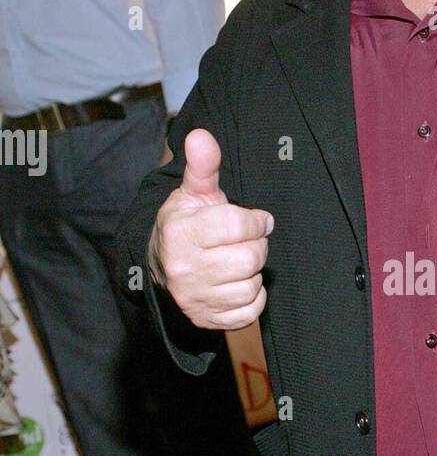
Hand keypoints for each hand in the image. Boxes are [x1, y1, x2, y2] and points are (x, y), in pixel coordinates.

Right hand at [148, 128, 273, 328]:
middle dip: (256, 244)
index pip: (239, 225)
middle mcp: (185, 270)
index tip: (255, 219)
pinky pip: (251, 311)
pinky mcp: (208, 320)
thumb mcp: (192, 193)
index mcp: (181, 234)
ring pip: (252, 284)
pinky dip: (252, 296)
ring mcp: (196, 299)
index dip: (255, 219)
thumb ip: (202, 165)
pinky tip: (238, 282)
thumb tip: (201, 135)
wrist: (162, 267)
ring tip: (237, 260)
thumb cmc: (186, 225)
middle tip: (245, 240)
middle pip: (251, 257)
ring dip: (253, 271)